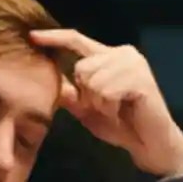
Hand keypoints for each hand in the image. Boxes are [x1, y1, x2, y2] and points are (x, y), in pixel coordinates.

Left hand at [29, 29, 182, 177]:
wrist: (150, 144)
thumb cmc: (121, 125)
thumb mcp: (88, 109)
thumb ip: (70, 95)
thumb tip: (49, 81)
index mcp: (109, 56)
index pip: (77, 40)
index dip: (54, 38)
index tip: (32, 37)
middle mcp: (123, 54)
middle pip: (82, 68)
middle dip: (87, 94)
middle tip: (105, 108)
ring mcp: (134, 64)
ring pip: (92, 81)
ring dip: (100, 103)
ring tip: (115, 110)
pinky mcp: (141, 79)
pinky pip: (106, 91)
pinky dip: (109, 107)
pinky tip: (122, 112)